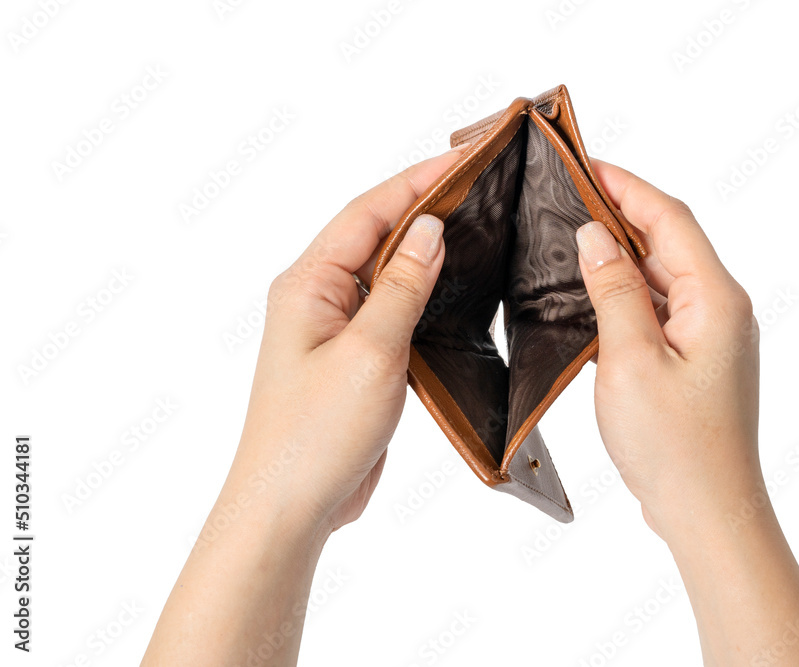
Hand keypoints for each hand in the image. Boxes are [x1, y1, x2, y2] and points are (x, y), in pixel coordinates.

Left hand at [232, 147, 463, 535]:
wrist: (290, 505)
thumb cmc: (315, 435)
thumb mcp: (370, 352)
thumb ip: (400, 286)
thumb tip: (429, 229)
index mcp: (308, 284)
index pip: (369, 212)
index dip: (418, 181)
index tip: (465, 159)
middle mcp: (318, 297)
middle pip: (377, 233)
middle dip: (425, 205)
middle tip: (479, 183)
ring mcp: (336, 328)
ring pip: (386, 272)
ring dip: (426, 249)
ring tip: (475, 224)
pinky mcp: (355, 358)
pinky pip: (391, 309)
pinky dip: (422, 293)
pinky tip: (454, 289)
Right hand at [576, 160, 760, 541]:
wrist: (708, 512)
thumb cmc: (676, 447)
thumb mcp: (631, 360)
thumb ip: (614, 291)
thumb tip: (595, 237)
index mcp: (717, 299)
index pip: (669, 219)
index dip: (626, 185)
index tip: (585, 164)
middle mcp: (722, 309)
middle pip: (667, 242)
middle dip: (619, 214)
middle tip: (568, 194)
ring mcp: (712, 336)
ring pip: (662, 276)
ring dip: (621, 256)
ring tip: (572, 237)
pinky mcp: (697, 359)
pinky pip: (660, 309)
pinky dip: (627, 294)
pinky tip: (593, 295)